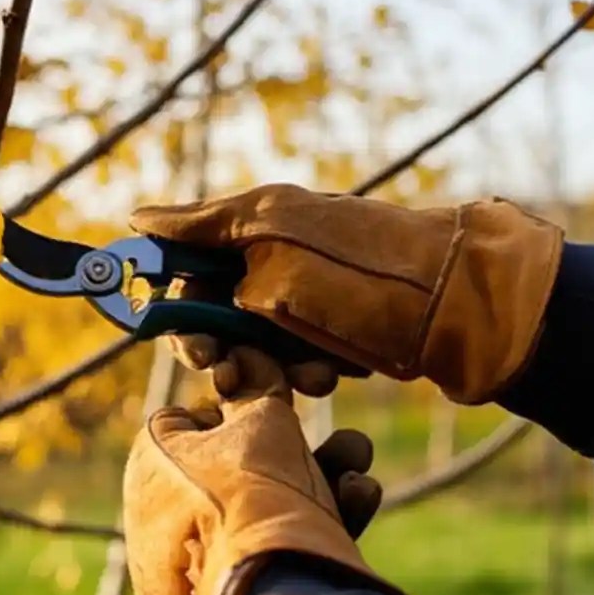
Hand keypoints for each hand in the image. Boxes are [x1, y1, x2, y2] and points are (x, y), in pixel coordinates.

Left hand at [123, 347, 426, 594]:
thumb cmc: (256, 495)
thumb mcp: (262, 421)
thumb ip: (259, 384)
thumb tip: (251, 356)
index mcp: (150, 464)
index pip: (191, 418)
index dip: (240, 402)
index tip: (282, 399)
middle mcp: (161, 514)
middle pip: (243, 464)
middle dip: (304, 448)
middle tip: (347, 443)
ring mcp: (189, 563)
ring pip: (268, 506)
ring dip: (324, 480)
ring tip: (358, 471)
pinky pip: (273, 549)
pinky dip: (317, 524)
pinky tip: (360, 500)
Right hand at [133, 183, 563, 403]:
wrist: (457, 302)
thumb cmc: (359, 263)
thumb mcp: (273, 233)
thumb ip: (202, 228)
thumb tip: (136, 219)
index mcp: (251, 227)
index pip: (184, 268)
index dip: (174, 305)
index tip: (179, 334)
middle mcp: (268, 261)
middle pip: (210, 316)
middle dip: (214, 348)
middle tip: (226, 372)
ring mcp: (299, 299)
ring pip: (247, 346)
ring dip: (261, 367)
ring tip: (301, 374)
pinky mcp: (326, 334)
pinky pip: (289, 361)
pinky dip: (301, 372)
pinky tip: (330, 375)